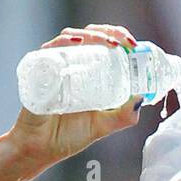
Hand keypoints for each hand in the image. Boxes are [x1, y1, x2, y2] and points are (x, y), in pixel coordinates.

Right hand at [8, 23, 144, 165]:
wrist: (42, 148)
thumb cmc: (69, 135)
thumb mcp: (103, 126)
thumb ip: (123, 116)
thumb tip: (141, 98)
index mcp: (88, 72)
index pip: (104, 45)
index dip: (120, 38)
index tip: (134, 45)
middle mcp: (71, 64)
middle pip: (91, 36)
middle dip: (111, 32)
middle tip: (126, 42)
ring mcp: (55, 65)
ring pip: (74, 37)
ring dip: (93, 35)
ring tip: (110, 44)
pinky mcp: (39, 69)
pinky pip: (51, 48)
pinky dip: (64, 41)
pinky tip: (78, 42)